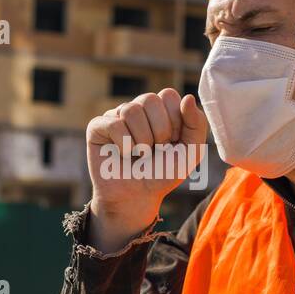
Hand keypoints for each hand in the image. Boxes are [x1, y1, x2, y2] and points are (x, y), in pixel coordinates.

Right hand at [86, 88, 207, 243]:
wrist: (137, 197)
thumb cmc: (163, 173)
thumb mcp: (190, 152)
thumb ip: (197, 124)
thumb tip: (188, 97)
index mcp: (160, 109)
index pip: (168, 95)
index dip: (174, 121)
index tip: (171, 142)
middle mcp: (137, 108)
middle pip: (149, 99)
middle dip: (158, 131)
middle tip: (155, 150)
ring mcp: (116, 116)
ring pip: (130, 110)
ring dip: (141, 140)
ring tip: (140, 154)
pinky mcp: (97, 127)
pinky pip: (113, 124)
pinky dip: (124, 145)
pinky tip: (124, 155)